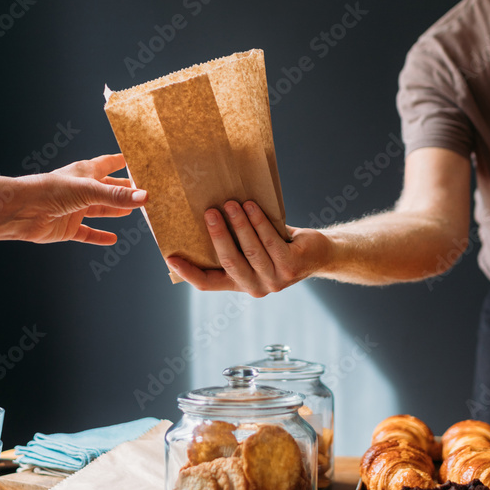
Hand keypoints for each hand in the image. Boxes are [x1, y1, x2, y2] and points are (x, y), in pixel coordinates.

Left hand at [16, 153, 145, 244]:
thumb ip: (116, 195)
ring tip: (132, 210)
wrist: (21, 210)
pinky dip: (99, 236)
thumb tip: (144, 197)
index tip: (139, 159)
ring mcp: (75, 209)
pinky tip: (112, 239)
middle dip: (125, 189)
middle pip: (108, 188)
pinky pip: (87, 232)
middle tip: (144, 190)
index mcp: (86, 172)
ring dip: (115, 210)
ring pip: (100, 209)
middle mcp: (82, 189)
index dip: (123, 161)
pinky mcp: (68, 227)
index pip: (109, 163)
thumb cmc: (50, 190)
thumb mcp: (88, 190)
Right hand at [166, 200, 330, 296]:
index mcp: (239, 284)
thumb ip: (232, 241)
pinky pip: (270, 241)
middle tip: (208, 212)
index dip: (188, 272)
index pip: (208, 284)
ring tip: (231, 203)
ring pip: (250, 250)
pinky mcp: (291, 266)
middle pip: (229, 262)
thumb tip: (204, 213)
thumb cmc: (278, 245)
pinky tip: (252, 206)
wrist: (319, 253)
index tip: (170, 256)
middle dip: (217, 235)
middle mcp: (255, 287)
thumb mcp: (252, 247)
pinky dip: (259, 222)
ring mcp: (274, 279)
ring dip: (239, 224)